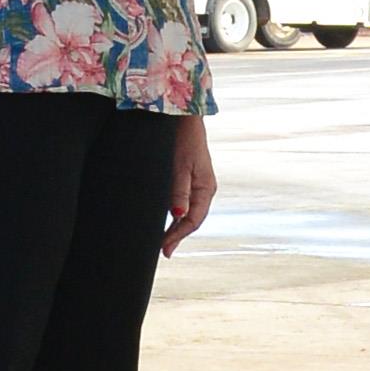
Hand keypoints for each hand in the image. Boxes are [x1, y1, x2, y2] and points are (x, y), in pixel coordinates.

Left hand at [164, 112, 217, 254]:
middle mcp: (205, 190)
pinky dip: (177, 214)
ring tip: (164, 241)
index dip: (179, 235)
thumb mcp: (180, 167)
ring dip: (177, 227)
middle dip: (178, 235)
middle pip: (193, 220)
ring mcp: (199, 185)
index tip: (165, 247)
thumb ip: (179, 191)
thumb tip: (178, 215)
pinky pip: (186, 203)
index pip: (194, 220)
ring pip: (189, 213)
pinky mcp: (191, 179)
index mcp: (206, 189)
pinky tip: (169, 220)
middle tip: (163, 251)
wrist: (184, 119)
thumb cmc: (183, 140)